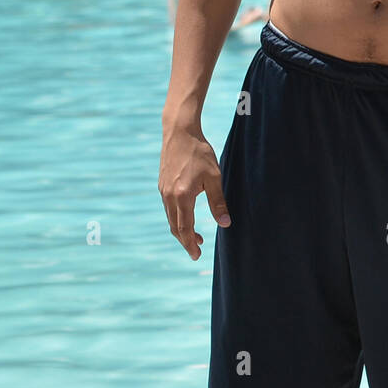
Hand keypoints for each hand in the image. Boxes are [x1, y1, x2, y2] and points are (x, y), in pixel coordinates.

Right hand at [159, 126, 230, 260]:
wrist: (179, 132)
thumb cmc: (199, 152)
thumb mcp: (214, 177)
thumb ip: (218, 202)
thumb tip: (225, 224)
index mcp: (182, 196)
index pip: (185, 228)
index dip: (190, 244)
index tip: (197, 255)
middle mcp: (169, 196)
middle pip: (175, 227)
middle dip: (185, 241)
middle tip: (196, 251)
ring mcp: (163, 190)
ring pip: (170, 218)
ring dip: (181, 230)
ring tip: (196, 237)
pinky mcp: (162, 185)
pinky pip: (168, 208)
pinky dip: (176, 218)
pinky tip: (186, 216)